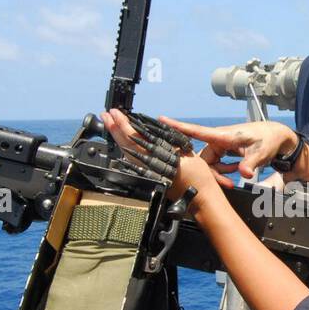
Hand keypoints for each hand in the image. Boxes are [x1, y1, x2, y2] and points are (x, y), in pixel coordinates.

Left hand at [101, 109, 219, 205]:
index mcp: (165, 151)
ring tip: (109, 125)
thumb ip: (173, 139)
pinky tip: (118, 147)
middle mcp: (156, 161)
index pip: (141, 134)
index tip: (120, 113)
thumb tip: (157, 125)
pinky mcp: (150, 180)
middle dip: (118, 127)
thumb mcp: (188, 151)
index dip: (128, 123)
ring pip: (129, 152)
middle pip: (131, 142)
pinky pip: (134, 166)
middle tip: (108, 114)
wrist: (200, 196)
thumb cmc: (199, 174)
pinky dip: (125, 154)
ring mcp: (151, 172)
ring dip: (117, 138)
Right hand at [158, 117, 297, 181]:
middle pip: (203, 158)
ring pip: (209, 163)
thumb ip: (251, 163)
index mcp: (223, 135)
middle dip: (211, 173)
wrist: (277, 138)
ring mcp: (221, 145)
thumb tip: (243, 174)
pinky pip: (216, 163)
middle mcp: (219, 139)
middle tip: (228, 184)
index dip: (178, 126)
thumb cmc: (269, 139)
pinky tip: (235, 172)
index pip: (196, 131)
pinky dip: (223, 171)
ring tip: (234, 179)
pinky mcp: (225, 150)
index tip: (161, 120)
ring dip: (218, 173)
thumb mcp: (262, 152)